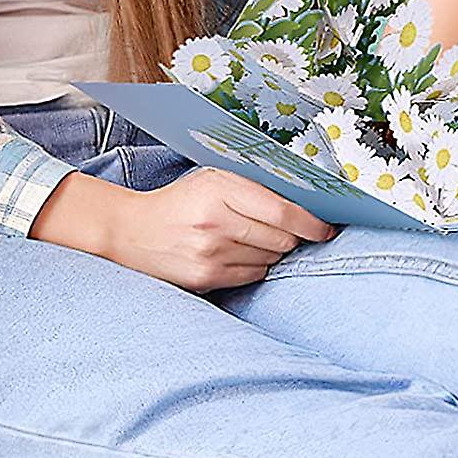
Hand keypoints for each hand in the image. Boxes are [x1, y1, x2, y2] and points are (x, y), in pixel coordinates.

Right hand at [31, 167, 335, 291]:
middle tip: (291, 232)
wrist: (131, 232)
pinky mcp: (206, 278)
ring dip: (273, 252)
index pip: (282, 212)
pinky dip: (255, 267)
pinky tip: (238, 254)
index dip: (311, 223)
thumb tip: (303, 203)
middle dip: (293, 238)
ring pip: (269, 259)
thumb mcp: (212, 179)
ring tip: (252, 240)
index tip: (326, 228)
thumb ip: (252, 187)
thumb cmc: (180, 201)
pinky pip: (252, 276)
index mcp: (220, 190)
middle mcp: (216, 223)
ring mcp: (210, 254)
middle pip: (280, 239)